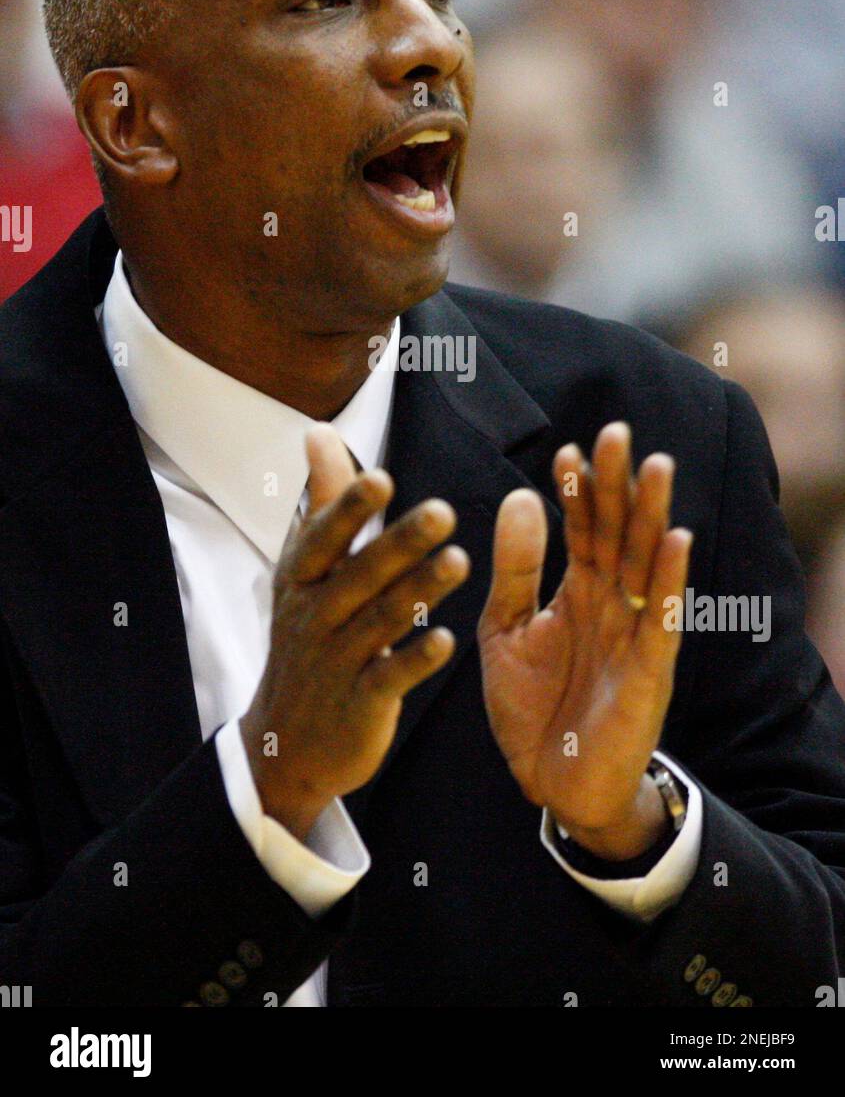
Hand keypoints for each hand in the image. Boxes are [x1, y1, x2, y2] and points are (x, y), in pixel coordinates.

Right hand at [240, 424, 469, 840]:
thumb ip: (324, 501)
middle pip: (358, 575)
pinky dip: (417, 659)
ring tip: (460, 562)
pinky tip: (448, 640)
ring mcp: (335, 663)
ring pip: (379, 622)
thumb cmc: (309, 637)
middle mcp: (315, 616)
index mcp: (301, 579)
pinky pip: (389, 678)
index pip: (324, 538)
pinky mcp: (360, 704)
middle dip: (399, 543)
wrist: (287, 744)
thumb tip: (318, 431)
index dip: (350, 509)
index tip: (381, 477)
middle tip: (443, 511)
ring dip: (419, 592)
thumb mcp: (305, 570)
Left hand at [477, 422, 691, 859]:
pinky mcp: (650, 669)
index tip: (568, 450)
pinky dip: (670, 578)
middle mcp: (611, 603)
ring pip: (647, 563)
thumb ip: (514, 567)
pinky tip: (675, 538)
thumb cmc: (531, 706)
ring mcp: (634, 633)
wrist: (551, 784)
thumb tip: (520, 495)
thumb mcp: (505, 628)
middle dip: (619, 485)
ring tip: (656, 466)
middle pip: (619, 532)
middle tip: (618, 432)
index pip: (582, 528)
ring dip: (652, 515)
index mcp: (577, 590)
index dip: (578, 491)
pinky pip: (662, 617)